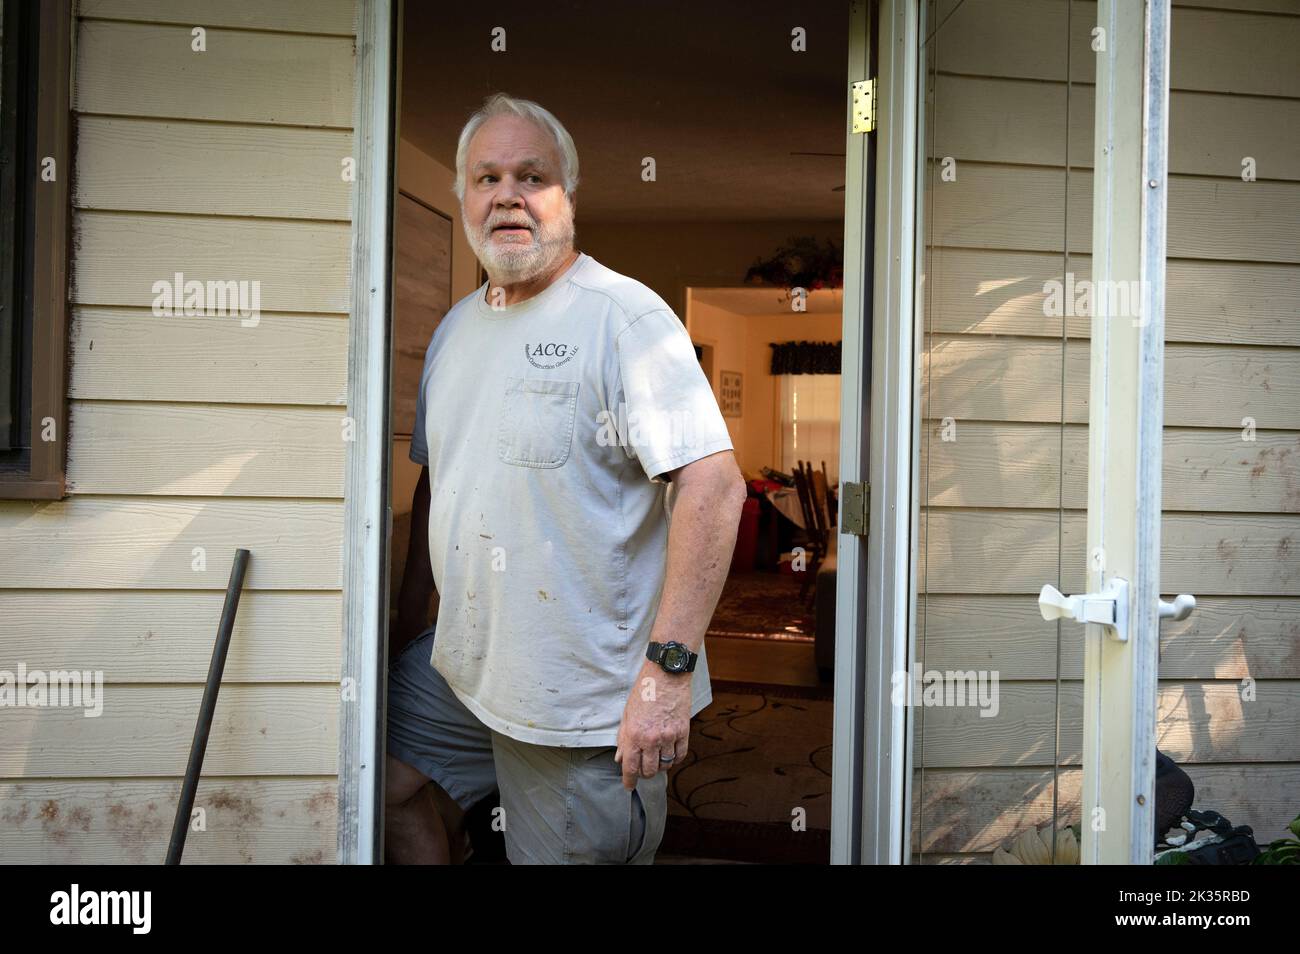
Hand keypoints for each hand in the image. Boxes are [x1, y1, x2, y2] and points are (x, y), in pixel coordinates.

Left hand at [614, 661, 691, 789]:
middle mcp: (651, 739)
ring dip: (659, 766)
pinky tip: (669, 754)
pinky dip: (674, 759)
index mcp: (634, 734)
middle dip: (644, 773)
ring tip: (656, 758)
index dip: (629, 781)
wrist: (666, 674)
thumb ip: (623, 739)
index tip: (629, 786)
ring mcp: (669, 736)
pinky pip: (680, 755)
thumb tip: (620, 758)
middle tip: (643, 768)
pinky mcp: (683, 732)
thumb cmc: (644, 691)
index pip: (631, 767)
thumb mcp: (627, 714)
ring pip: (665, 765)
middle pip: (649, 771)